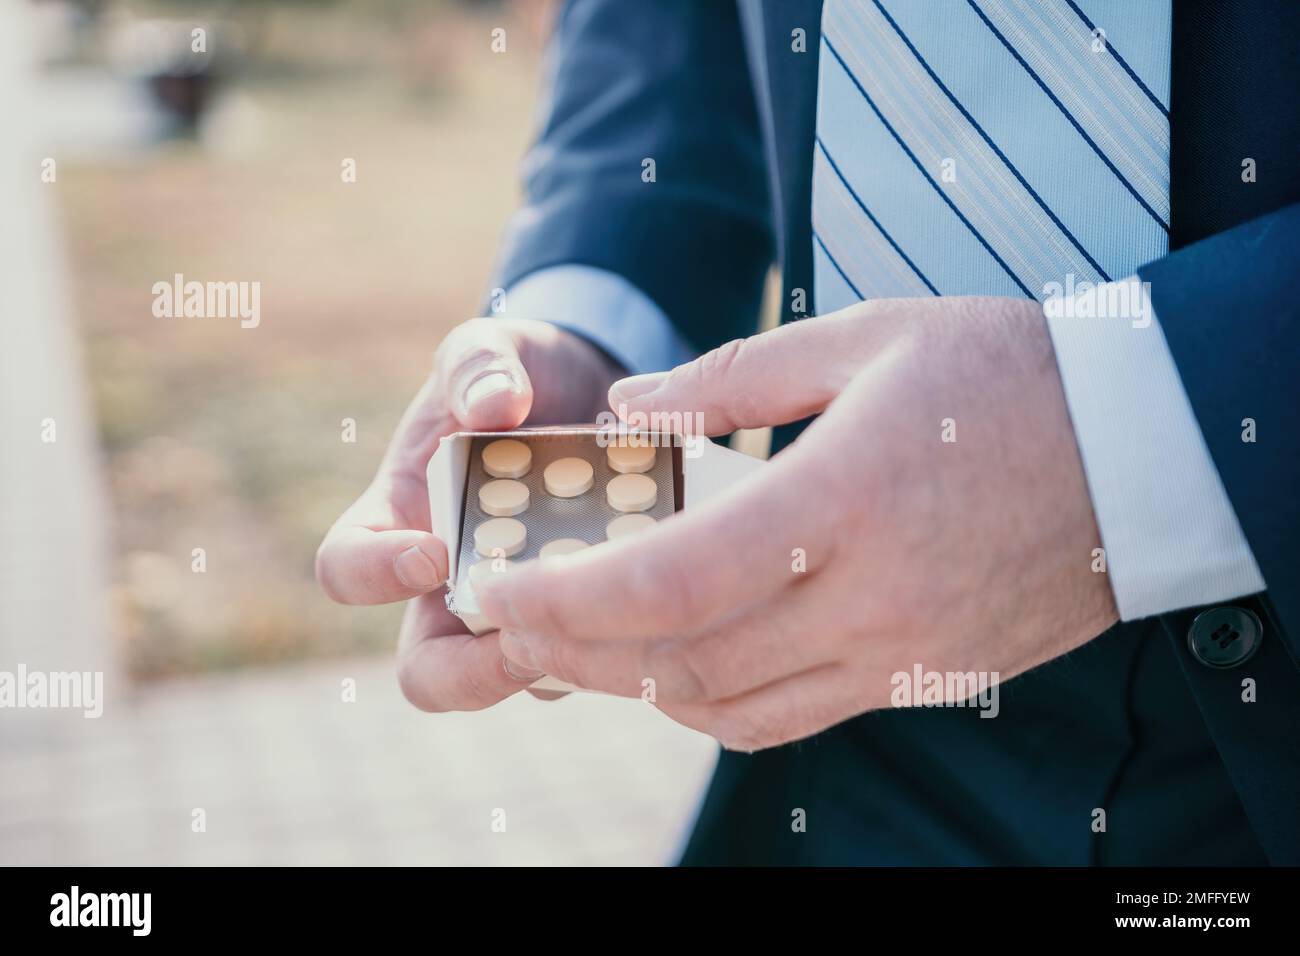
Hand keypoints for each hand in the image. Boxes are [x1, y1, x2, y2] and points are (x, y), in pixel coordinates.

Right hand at [315, 317, 622, 709]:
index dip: (374, 573)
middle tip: (523, 639)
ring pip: (521, 677)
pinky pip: (593, 655)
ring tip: (609, 608)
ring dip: (560, 656)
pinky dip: (620, 633)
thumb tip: (494, 405)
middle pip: (427, 674)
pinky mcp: (582, 617)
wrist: (593, 390)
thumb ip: (480, 363)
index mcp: (400, 518)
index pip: (346, 569)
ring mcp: (517, 609)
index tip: (432, 549)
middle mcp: (449, 583)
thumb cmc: (520, 373)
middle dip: (470, 675)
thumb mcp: (493, 349)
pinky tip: (655, 591)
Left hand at [476, 297, 1118, 748]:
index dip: (569, 597)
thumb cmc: (1000, 375)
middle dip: (577, 646)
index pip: (674, 580)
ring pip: (729, 707)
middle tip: (516, 613)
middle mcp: (870, 596)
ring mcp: (900, 652)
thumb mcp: (863, 339)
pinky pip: (790, 719)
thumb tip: (628, 407)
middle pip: (683, 660)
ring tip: (581, 638)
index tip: (500, 588)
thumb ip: (730, 378)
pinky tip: (680, 663)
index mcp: (845, 497)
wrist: (1139, 450)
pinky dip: (714, 704)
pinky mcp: (921, 679)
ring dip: (636, 681)